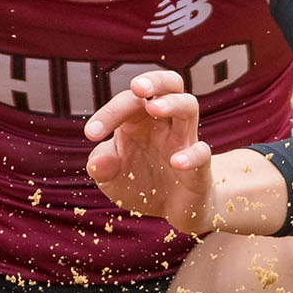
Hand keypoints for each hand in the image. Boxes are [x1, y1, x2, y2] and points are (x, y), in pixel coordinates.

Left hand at [84, 69, 217, 234]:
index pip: (129, 101)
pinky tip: (175, 162)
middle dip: (155, 80)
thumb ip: (102, 167)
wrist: (170, 212)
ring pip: (189, 107)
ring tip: (154, 107)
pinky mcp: (200, 167)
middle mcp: (165, 124)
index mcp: (140, 119)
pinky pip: (202, 152)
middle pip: (171, 84)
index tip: (90, 134)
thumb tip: (96, 164)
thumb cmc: (140, 183)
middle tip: (137, 86)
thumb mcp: (112, 178)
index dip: (109, 113)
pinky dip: (191, 155)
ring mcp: (185, 142)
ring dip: (173, 103)